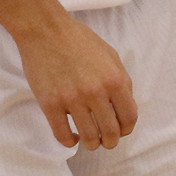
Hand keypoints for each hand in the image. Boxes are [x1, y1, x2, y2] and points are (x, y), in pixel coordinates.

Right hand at [12, 16, 138, 149]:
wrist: (46, 30)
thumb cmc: (79, 40)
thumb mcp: (111, 56)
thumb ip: (122, 81)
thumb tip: (124, 107)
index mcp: (115, 80)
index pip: (129, 118)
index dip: (127, 129)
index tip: (121, 131)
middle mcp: (96, 92)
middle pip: (111, 133)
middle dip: (110, 142)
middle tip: (106, 141)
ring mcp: (72, 100)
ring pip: (89, 138)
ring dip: (92, 144)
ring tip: (89, 140)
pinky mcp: (50, 104)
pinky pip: (63, 135)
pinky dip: (70, 142)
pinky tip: (72, 137)